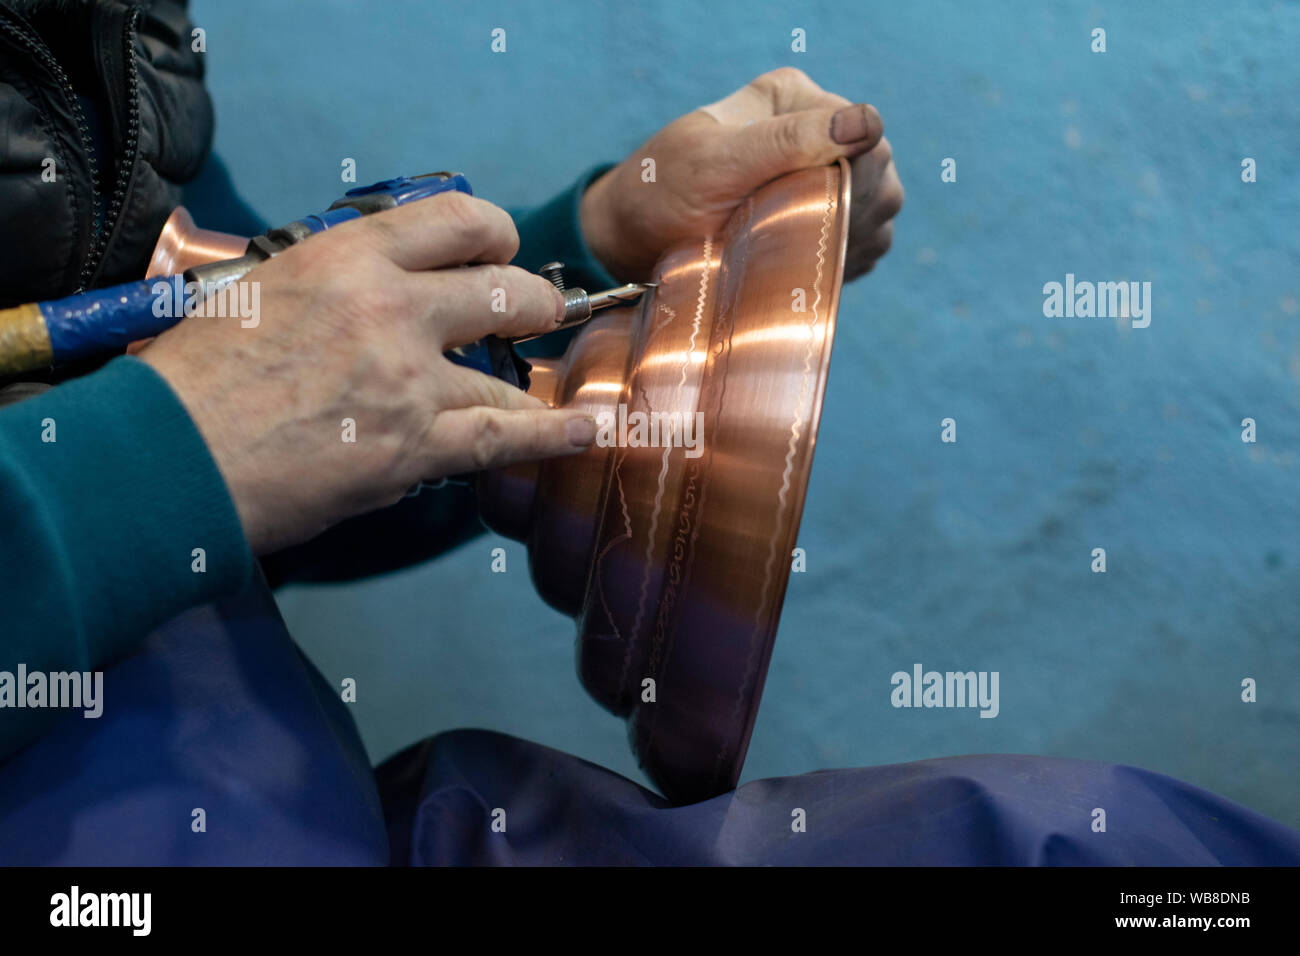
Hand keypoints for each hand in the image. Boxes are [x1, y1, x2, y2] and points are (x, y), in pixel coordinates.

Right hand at [140, 193, 596, 554]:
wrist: (166, 457)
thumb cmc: (195, 380)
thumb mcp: (260, 294)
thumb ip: (331, 287)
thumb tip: (377, 296)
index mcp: (346, 258)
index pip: (457, 219)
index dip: (495, 234)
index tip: (500, 251)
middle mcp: (389, 308)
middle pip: (502, 289)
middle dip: (531, 301)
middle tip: (535, 312)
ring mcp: (408, 380)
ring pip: (507, 376)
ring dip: (532, 383)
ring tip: (550, 389)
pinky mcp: (413, 447)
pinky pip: (505, 438)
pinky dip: (553, 436)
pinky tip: (585, 431)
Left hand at [580, 67, 903, 282]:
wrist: (631, 242)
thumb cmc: (660, 195)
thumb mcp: (714, 164)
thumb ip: (786, 140)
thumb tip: (867, 122)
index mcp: (792, 99)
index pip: (864, 135)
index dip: (851, 182)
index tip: (813, 214)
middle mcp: (814, 131)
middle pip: (877, 174)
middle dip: (847, 214)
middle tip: (795, 238)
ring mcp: (821, 176)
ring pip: (879, 209)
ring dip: (851, 241)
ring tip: (797, 253)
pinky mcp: (823, 219)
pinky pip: (867, 240)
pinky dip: (849, 260)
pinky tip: (810, 265)